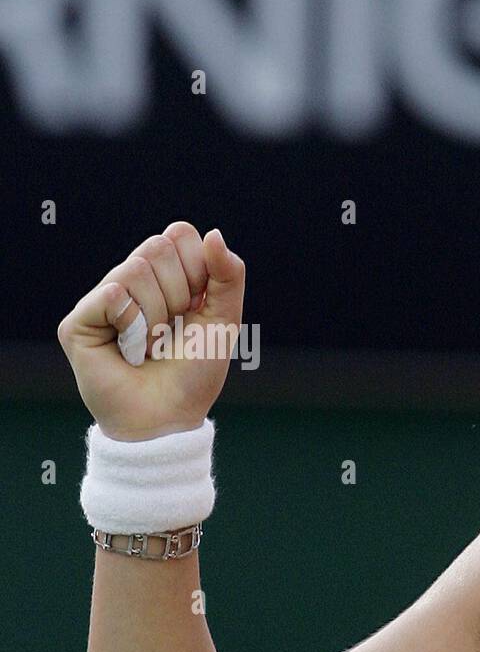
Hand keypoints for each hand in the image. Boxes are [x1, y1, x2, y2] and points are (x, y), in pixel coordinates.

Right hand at [57, 222, 245, 440]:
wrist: (170, 417)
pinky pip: (112, 296)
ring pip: (135, 271)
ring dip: (157, 318)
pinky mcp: (79, 322)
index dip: (198, 270)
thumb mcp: (224, 320)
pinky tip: (129, 352)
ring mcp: (102, 300)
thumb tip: (214, 234)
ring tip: (149, 346)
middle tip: (171, 331)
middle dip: (179, 294)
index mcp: (164, 275)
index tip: (197, 307)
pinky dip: (133, 328)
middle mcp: (129, 281)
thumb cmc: (194, 371)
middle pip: (157, 247)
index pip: (179, 234)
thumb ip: (228, 275)